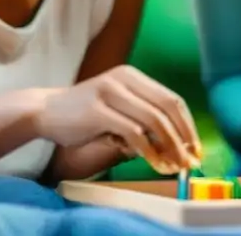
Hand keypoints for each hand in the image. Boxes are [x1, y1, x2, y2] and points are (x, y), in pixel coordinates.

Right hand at [35, 65, 201, 173]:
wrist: (45, 110)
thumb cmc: (84, 114)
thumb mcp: (117, 107)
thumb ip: (142, 119)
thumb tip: (173, 144)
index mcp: (133, 76)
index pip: (171, 99)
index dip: (188, 124)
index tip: (195, 147)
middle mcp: (125, 78)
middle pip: (168, 106)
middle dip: (184, 136)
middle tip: (190, 160)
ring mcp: (111, 92)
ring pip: (153, 119)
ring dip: (169, 146)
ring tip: (174, 165)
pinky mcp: (98, 110)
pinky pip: (132, 131)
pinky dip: (147, 149)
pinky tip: (153, 162)